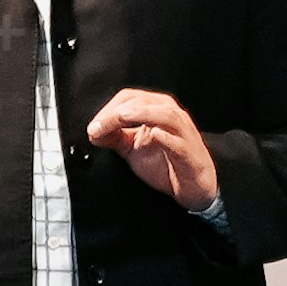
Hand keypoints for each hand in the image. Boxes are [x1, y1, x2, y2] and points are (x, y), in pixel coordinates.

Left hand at [84, 87, 217, 214]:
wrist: (193, 187)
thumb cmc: (166, 163)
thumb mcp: (132, 149)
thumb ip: (114, 138)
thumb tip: (93, 132)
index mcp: (156, 109)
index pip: (129, 98)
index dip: (108, 109)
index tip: (93, 127)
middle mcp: (171, 116)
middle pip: (143, 103)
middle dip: (116, 113)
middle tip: (97, 128)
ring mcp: (183, 134)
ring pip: (164, 115)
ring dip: (141, 114)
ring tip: (121, 117)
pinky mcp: (189, 154)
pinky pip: (179, 143)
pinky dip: (166, 137)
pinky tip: (154, 135)